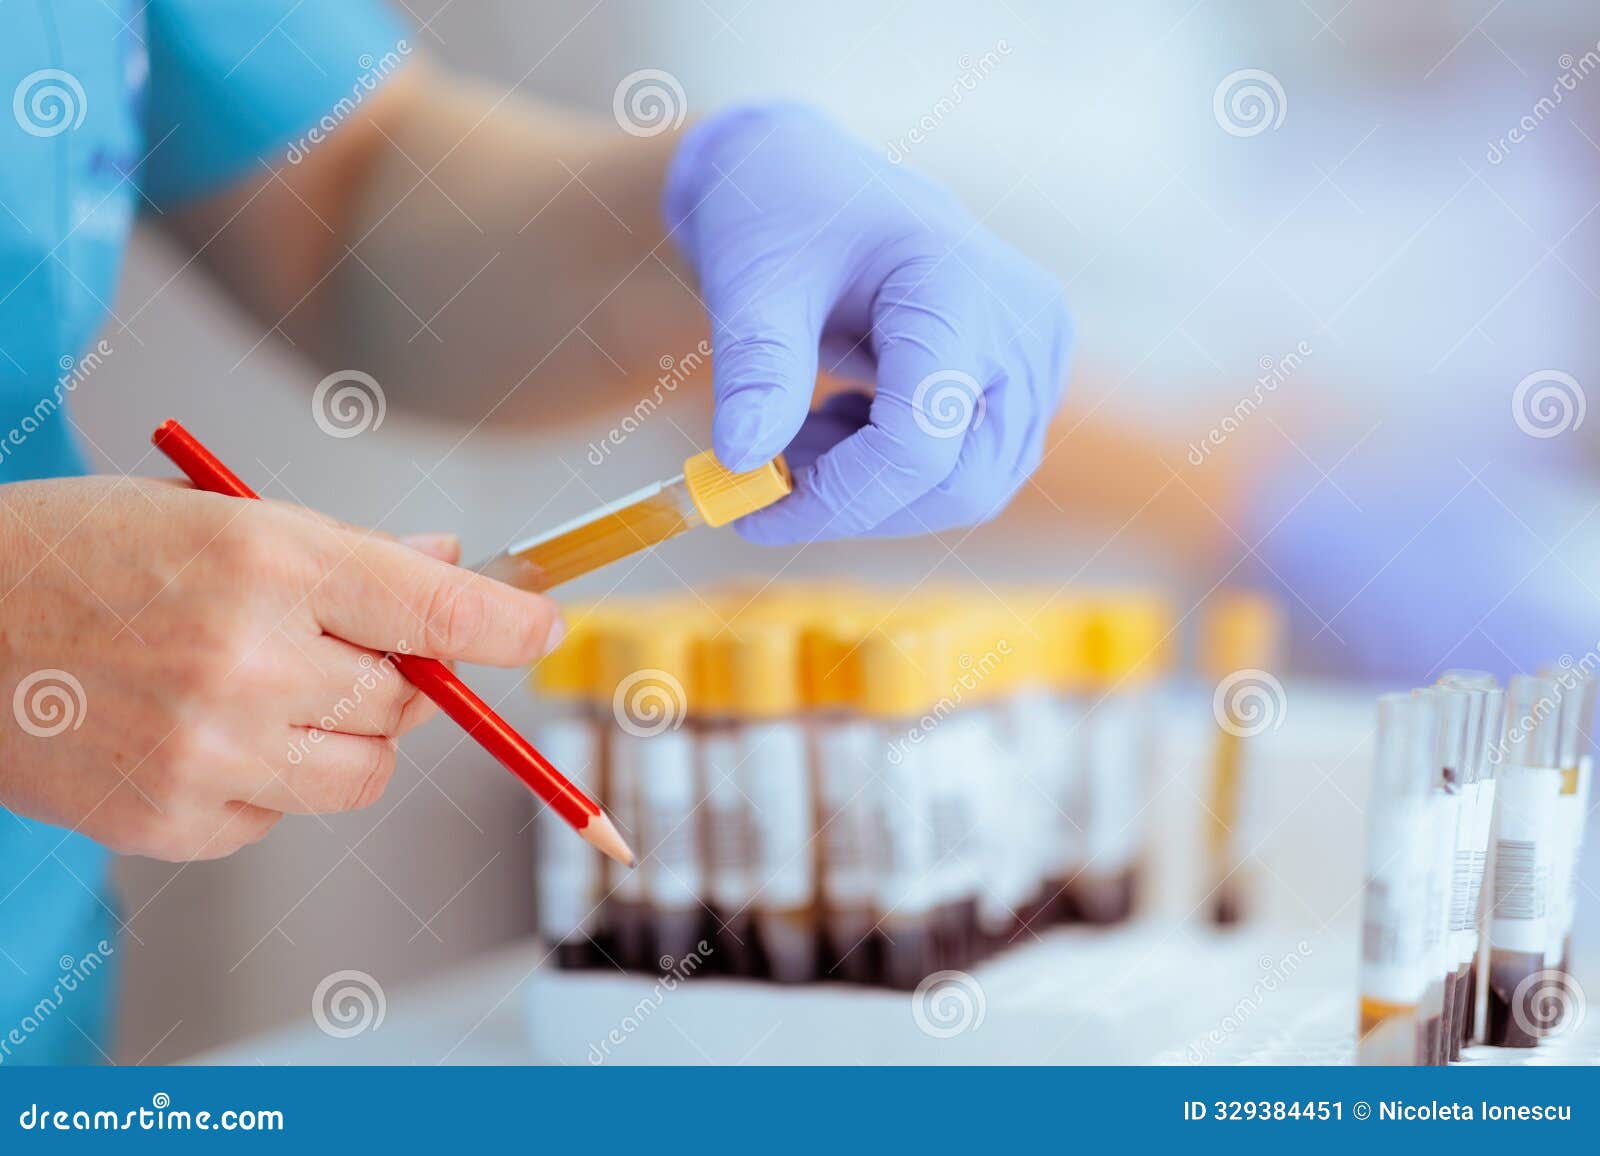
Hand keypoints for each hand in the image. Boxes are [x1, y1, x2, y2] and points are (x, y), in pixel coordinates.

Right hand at [0, 477, 561, 860]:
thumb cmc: (74, 557)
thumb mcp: (215, 518)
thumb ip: (344, 553)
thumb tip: (446, 565)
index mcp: (266, 560)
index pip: (434, 605)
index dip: (507, 620)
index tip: (542, 625)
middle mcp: (249, 659)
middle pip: (408, 697)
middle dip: (401, 676)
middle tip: (345, 649)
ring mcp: (213, 750)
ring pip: (364, 771)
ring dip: (346, 737)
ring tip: (261, 692)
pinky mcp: (178, 821)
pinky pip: (283, 814)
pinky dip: (269, 781)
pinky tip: (197, 734)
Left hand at [663, 102, 1073, 541]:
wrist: (806, 174)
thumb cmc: (778, 208)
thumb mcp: (750, 279)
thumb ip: (755, 368)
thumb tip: (741, 463)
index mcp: (958, 288)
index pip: (920, 445)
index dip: (836, 500)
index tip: (748, 512)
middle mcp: (1022, 326)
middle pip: (963, 483)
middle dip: (859, 504)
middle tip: (773, 479)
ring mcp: (1034, 354)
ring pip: (972, 487)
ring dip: (875, 490)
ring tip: (802, 434)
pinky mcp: (1025, 377)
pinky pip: (973, 465)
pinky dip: (895, 469)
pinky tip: (840, 421)